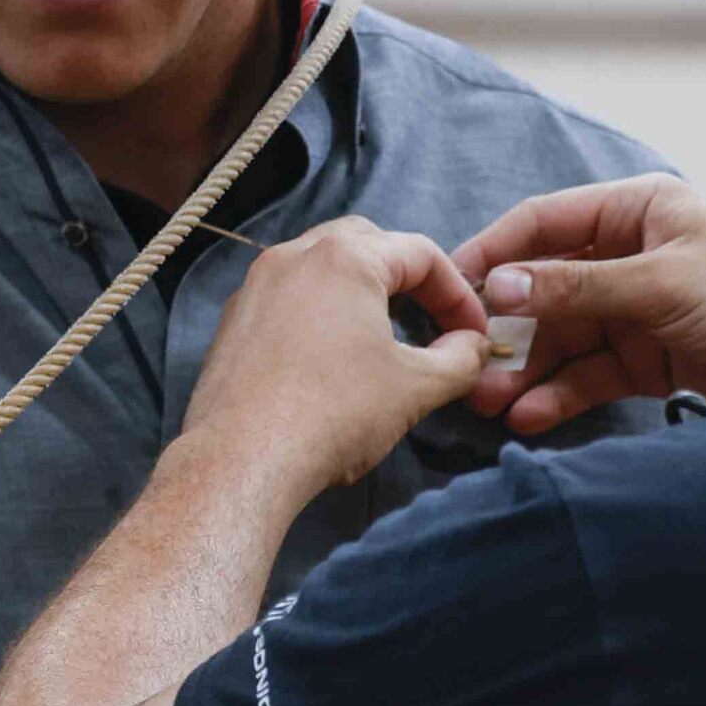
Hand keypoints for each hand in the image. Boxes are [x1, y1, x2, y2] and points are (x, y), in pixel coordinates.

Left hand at [175, 218, 490, 515]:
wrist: (241, 460)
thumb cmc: (334, 414)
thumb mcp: (415, 387)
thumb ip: (460, 360)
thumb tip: (474, 348)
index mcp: (342, 257)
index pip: (420, 253)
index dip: (458, 293)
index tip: (473, 335)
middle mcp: (291, 256)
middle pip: (366, 245)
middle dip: (407, 280)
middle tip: (430, 321)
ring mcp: (253, 287)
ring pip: (321, 270)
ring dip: (361, 295)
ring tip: (385, 340)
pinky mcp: (231, 323)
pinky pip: (287, 300)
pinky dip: (319, 314)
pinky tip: (331, 359)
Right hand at [451, 176, 705, 437]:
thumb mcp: (662, 284)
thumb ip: (576, 289)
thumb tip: (499, 287)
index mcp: (641, 211)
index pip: (546, 223)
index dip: (496, 254)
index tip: (451, 291)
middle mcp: (635, 255)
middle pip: (548, 288)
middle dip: (509, 330)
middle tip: (469, 367)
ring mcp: (641, 311)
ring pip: (563, 337)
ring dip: (526, 370)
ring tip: (490, 404)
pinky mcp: (650, 361)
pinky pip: (589, 375)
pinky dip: (559, 394)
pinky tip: (531, 417)